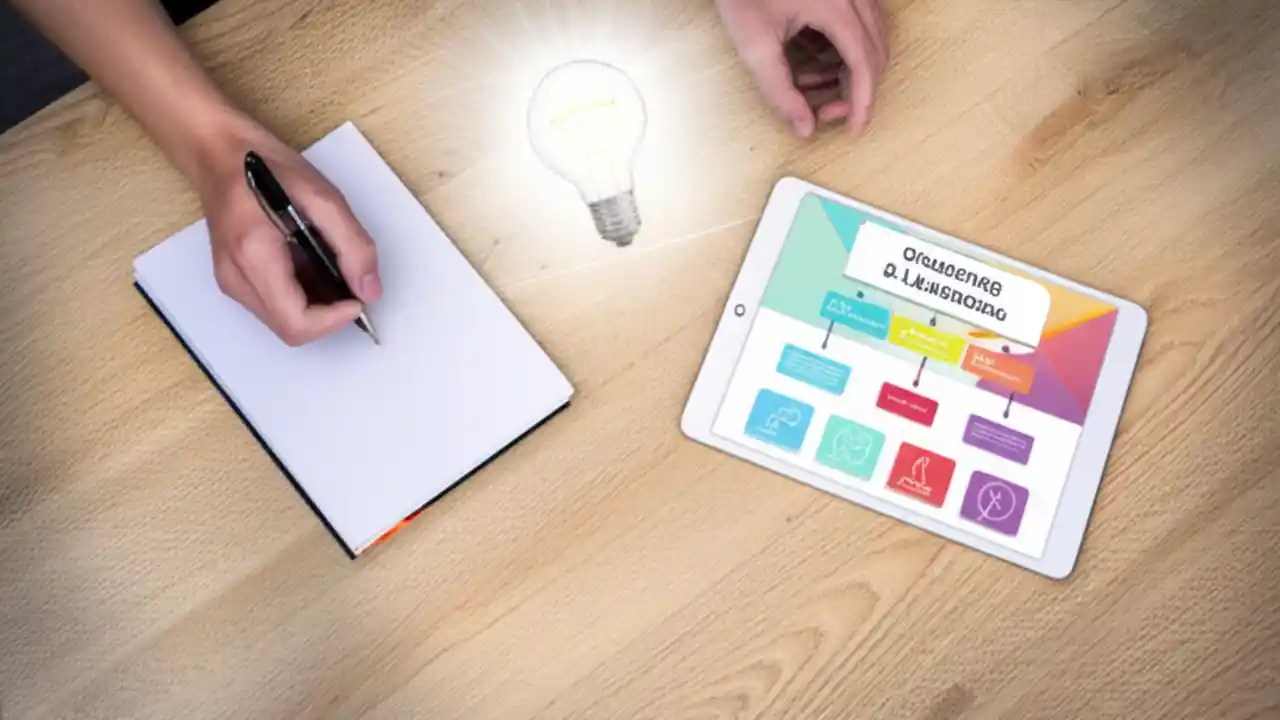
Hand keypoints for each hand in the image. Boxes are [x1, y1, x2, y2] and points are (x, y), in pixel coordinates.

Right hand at [193, 119, 381, 346]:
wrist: (218, 154)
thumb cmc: (264, 167)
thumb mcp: (323, 197)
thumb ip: (353, 245)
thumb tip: (370, 290)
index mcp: (254, 255)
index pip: (296, 322)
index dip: (334, 321)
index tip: (357, 299)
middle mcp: (236, 278)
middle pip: (291, 329)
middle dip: (329, 315)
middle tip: (350, 283)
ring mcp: (232, 282)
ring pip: (284, 322)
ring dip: (318, 308)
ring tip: (331, 268)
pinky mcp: (235, 280)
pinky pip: (275, 307)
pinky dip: (303, 297)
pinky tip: (314, 266)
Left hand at [716, 0, 888, 136]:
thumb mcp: (755, 46)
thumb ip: (779, 91)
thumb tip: (805, 128)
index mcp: (836, 6)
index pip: (864, 64)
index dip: (861, 103)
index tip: (852, 130)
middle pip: (874, 53)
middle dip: (855, 90)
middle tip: (824, 112)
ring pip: (870, 40)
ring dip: (848, 71)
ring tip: (809, 85)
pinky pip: (858, 25)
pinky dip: (843, 50)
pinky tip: (812, 63)